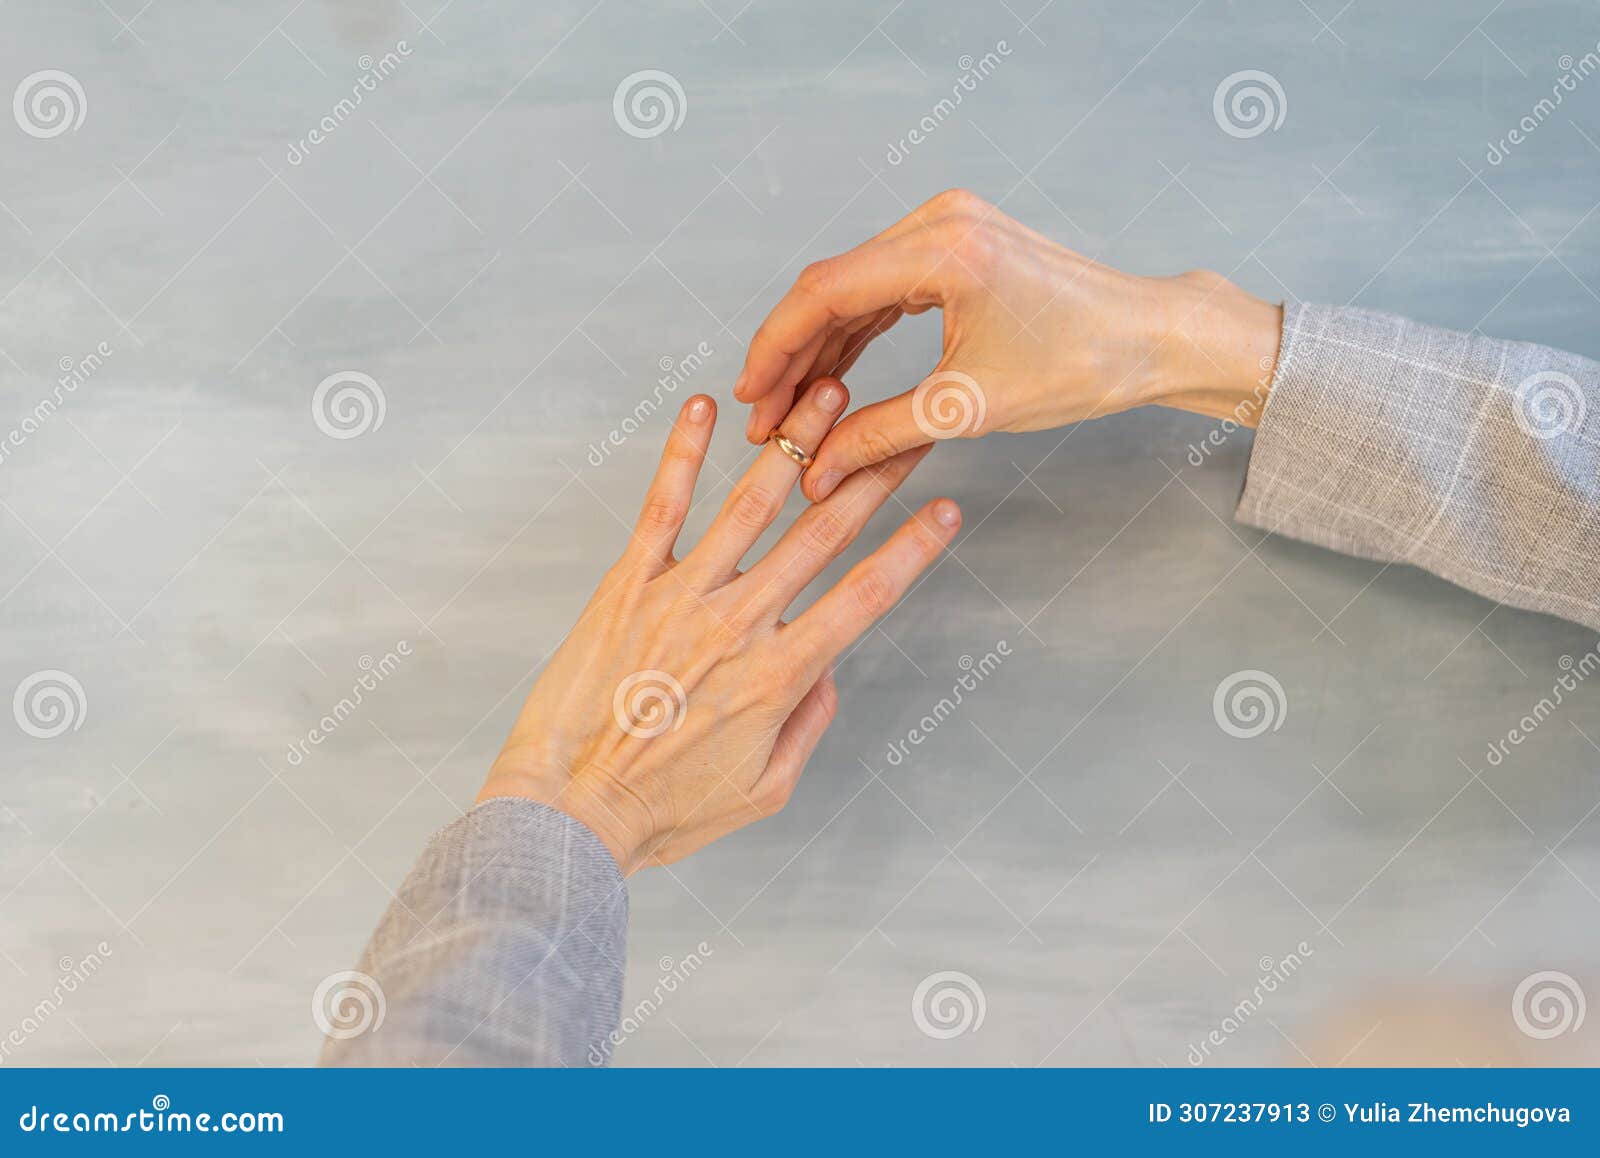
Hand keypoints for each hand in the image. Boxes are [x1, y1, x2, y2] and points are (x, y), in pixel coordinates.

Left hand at [477, 381, 959, 874]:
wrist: (571, 811)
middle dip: (871, 478)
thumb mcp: (765, 791)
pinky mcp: (627, 586)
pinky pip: (662, 507)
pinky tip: (704, 407)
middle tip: (905, 434)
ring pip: (752, 504)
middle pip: (821, 535)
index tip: (946, 509)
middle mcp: (739, 624)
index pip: (865, 597)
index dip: (913, 548)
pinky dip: (683, 454)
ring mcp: (681, 597)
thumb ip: (808, 725)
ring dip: (796, 444)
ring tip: (827, 393)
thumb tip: (829, 669)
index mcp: (780, 676)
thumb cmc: (665, 811)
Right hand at [733, 189, 1283, 500]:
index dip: (774, 348)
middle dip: (791, 355)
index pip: (824, 292)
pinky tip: (833, 378)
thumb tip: (818, 470)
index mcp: (941, 250)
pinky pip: (885, 287)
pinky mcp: (957, 244)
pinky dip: (857, 332)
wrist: (1150, 337)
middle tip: (764, 417)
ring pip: (854, 288)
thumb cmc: (1080, 363)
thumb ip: (880, 434)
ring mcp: (947, 227)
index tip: (749, 397)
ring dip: (820, 347)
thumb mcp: (968, 408)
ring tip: (789, 408)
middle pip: (830, 286)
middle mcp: (938, 222)